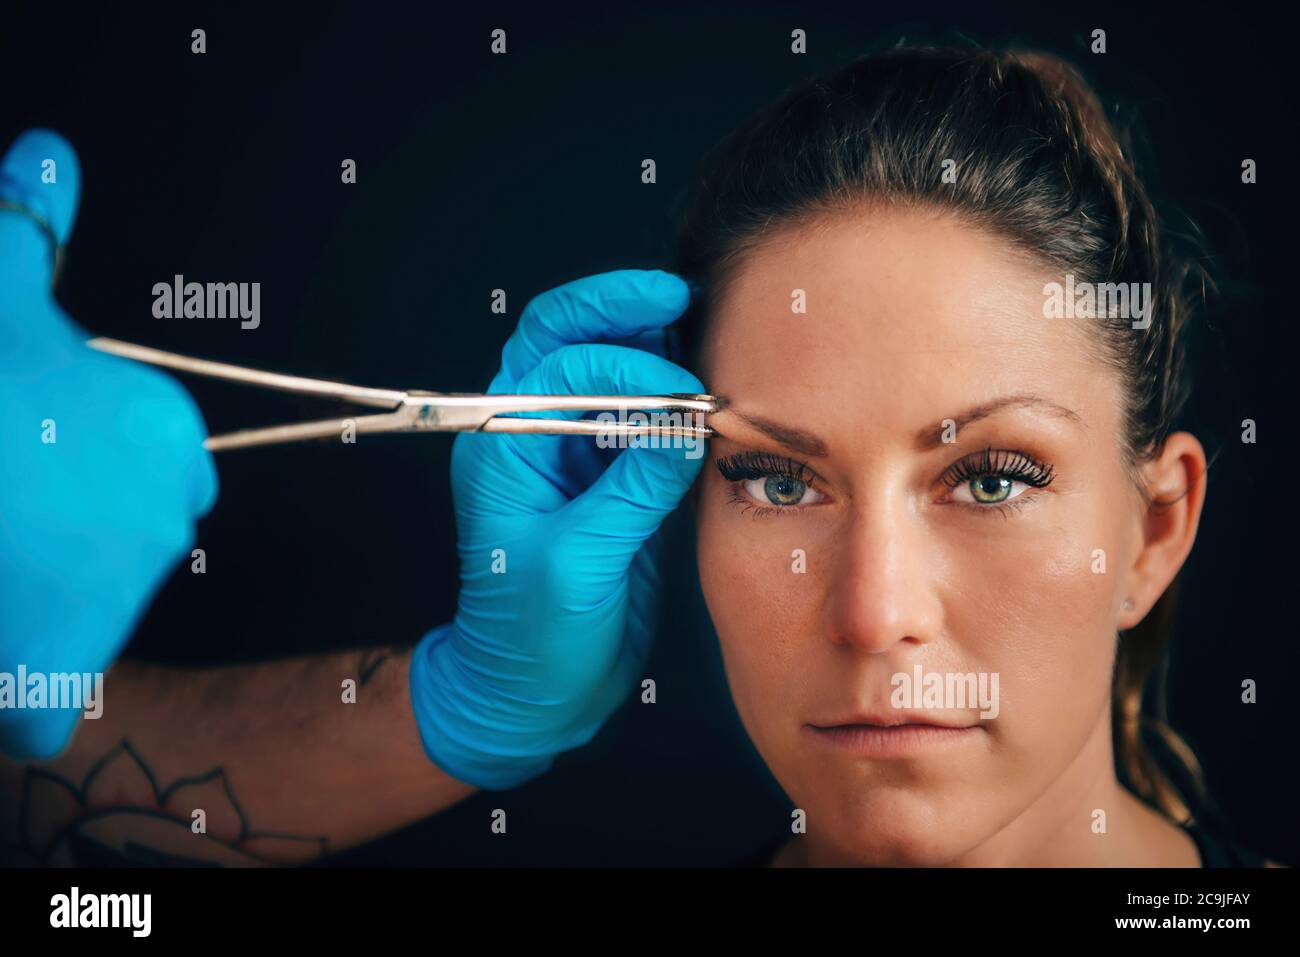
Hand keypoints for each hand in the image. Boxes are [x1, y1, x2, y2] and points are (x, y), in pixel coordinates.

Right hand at [0, 130, 217, 758]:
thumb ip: (23, 231)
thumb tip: (52, 149)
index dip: (73, 471)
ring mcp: (123, 589)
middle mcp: (170, 504)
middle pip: (126, 535)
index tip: (21, 467)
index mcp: (160, 425)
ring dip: (38, 590)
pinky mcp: (61, 672)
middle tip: (4, 512)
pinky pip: (50, 701)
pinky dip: (19, 686)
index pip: (148, 467)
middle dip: (68, 530)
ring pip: (89, 602)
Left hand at [408, 269, 705, 787]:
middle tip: (675, 294)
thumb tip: (686, 427)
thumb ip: (631, 492)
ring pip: (603, 370)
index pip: (560, 364)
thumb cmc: (531, 636)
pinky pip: (636, 420)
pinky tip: (705, 395)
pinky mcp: (609, 483)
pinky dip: (669, 401)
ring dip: (648, 348)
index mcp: (504, 447)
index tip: (683, 396)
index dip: (626, 364)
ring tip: (698, 331)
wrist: (531, 693)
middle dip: (619, 310)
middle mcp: (532, 438)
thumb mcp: (579, 563)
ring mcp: (571, 457)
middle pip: (566, 339)